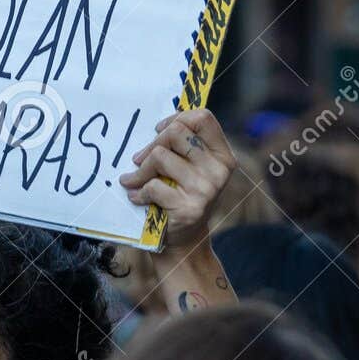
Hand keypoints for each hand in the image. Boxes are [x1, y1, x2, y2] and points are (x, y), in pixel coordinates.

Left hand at [119, 107, 236, 250]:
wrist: (184, 241)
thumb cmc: (183, 197)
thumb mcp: (193, 169)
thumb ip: (186, 146)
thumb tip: (160, 125)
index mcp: (223, 156)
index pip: (203, 118)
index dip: (177, 118)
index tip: (159, 131)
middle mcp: (218, 171)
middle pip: (176, 133)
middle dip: (151, 144)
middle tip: (139, 159)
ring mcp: (205, 190)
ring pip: (160, 157)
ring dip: (140, 171)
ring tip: (134, 181)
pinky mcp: (188, 208)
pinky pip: (152, 185)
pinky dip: (138, 192)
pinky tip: (138, 198)